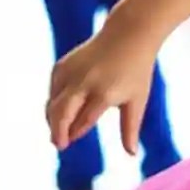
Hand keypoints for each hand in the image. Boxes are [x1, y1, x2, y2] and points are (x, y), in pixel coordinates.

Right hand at [47, 27, 157, 154]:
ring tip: (58, 131)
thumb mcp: (137, 100)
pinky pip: (53, 88)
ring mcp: (72, 71)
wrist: (128, 34)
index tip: (69, 143)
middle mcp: (85, 82)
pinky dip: (53, 101)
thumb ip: (131, 128)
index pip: (84, 120)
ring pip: (53, 101)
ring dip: (52, 118)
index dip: (74, 132)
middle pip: (61, 112)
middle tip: (58, 145)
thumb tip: (131, 154)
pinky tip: (58, 111)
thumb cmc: (136, 71)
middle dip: (56, 131)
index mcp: (105, 92)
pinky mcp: (64, 64)